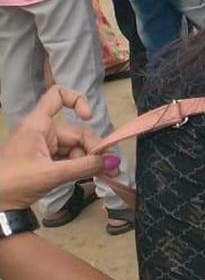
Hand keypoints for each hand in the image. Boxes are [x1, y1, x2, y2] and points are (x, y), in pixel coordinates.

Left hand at [0, 87, 113, 209]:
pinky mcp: (44, 162)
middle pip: (76, 131)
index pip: (57, 96)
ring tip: (103, 176)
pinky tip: (90, 177)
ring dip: (88, 161)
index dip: (77, 101)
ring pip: (75, 148)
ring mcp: (43, 147)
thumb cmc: (14, 183)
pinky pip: (68, 159)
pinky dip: (79, 167)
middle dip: (92, 149)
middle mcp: (42, 132)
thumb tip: (114, 161)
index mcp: (38, 125)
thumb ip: (85, 167)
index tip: (89, 118)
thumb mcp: (52, 175)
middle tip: (108, 167)